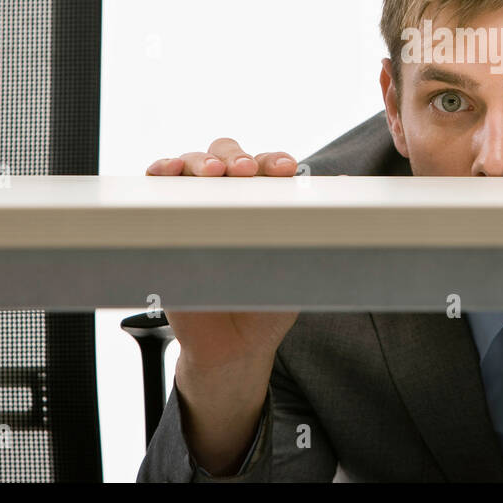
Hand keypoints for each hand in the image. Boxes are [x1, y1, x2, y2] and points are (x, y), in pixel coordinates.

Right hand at [144, 137, 298, 371]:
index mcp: (264, 202)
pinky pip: (157, 190)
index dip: (275, 162)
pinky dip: (159, 171)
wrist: (231, 346)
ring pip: (192, 165)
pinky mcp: (166, 225)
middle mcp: (229, 198)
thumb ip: (315, 231)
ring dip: (199, 160)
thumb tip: (345, 193)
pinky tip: (166, 171)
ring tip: (211, 172)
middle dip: (236, 156)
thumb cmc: (269, 302)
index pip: (268, 168)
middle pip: (227, 155)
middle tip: (245, 170)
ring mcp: (195, 208)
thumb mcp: (299, 267)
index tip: (286, 170)